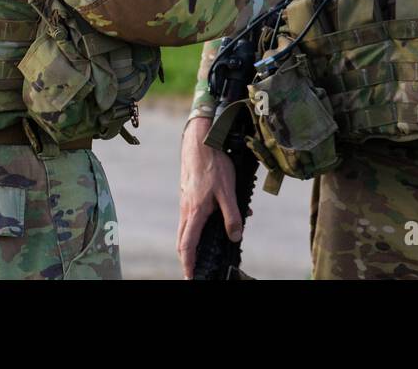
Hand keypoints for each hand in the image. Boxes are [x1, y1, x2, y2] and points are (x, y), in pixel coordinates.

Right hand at [176, 115, 240, 278]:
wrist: (200, 141)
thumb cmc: (213, 164)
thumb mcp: (228, 191)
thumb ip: (233, 216)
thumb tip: (235, 237)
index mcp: (195, 212)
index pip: (187, 245)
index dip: (188, 264)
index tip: (191, 277)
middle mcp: (186, 209)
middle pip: (182, 240)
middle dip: (186, 257)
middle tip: (193, 269)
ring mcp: (185, 201)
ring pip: (185, 228)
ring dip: (190, 242)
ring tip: (200, 252)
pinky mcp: (188, 193)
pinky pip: (189, 216)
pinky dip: (194, 227)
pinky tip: (211, 221)